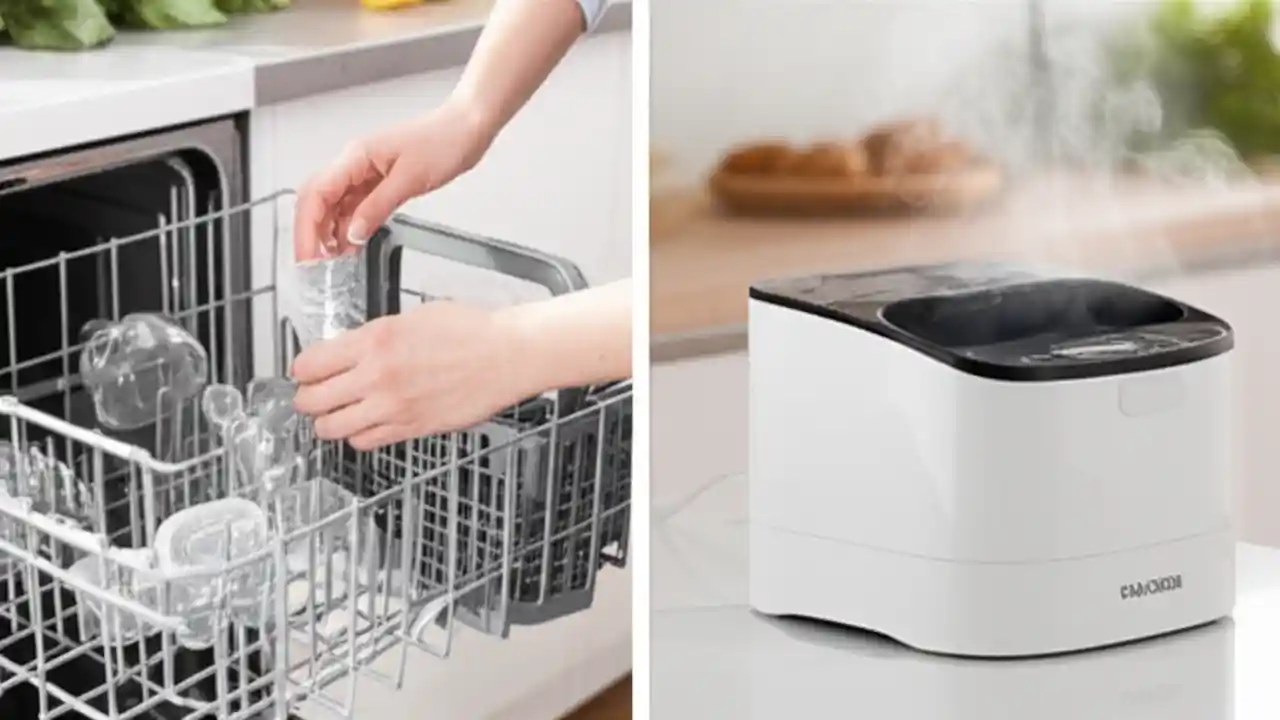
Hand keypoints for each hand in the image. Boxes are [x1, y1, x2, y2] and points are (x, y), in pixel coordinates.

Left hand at [291, 301, 530, 448]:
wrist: (507, 355)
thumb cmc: (471, 331)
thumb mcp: (411, 317)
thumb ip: (374, 337)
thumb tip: (347, 351)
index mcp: (375, 341)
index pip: (309, 364)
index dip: (302, 370)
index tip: (304, 371)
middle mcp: (378, 376)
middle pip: (312, 400)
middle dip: (306, 398)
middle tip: (311, 395)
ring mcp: (393, 407)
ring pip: (332, 429)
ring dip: (327, 422)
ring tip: (333, 414)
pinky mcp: (411, 428)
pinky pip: (365, 442)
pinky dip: (357, 435)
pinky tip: (365, 424)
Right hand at [293, 98, 495, 260]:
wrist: (466, 128)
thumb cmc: (443, 141)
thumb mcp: (410, 180)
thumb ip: (377, 207)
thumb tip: (353, 234)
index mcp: (355, 157)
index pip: (316, 194)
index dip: (307, 228)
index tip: (308, 256)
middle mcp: (354, 163)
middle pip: (317, 200)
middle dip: (311, 233)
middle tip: (314, 264)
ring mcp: (365, 173)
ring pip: (334, 206)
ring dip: (329, 232)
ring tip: (332, 261)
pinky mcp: (379, 182)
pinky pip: (354, 207)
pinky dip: (349, 227)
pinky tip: (350, 245)